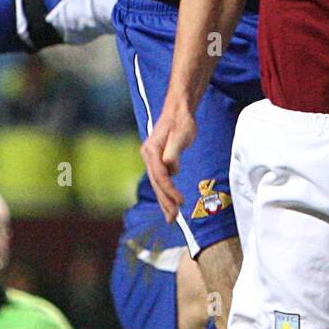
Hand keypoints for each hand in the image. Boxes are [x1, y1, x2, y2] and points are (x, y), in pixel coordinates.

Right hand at [140, 100, 195, 222]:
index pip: (160, 176)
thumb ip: (174, 153)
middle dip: (165, 202)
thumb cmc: (181, 121)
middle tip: (174, 218)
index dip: (170, 190)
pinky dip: (164, 192)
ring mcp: (150, 158)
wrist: (178, 110)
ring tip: (171, 217)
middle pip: (156, 183)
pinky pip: (159, 179)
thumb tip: (171, 169)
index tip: (180, 201)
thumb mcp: (181, 135)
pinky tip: (169, 202)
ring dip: (164, 200)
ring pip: (157, 183)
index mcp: (151, 150)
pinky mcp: (156, 160)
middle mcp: (147, 155)